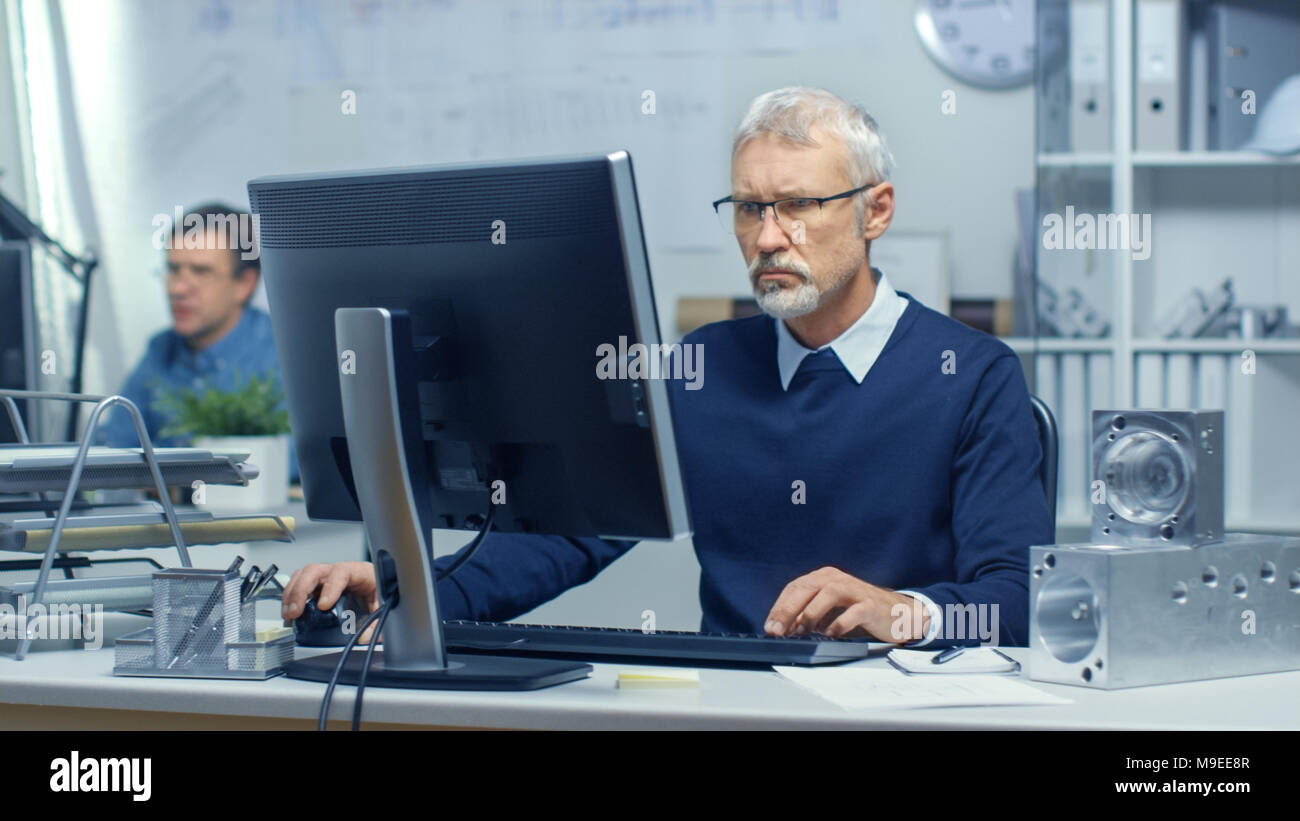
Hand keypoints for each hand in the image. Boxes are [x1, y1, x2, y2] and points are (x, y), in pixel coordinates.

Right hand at [281, 561, 381, 642]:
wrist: (385, 588)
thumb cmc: (383, 593)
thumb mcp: (385, 607)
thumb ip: (378, 623)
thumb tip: (364, 637)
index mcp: (361, 572)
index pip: (342, 572)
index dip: (331, 587)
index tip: (323, 605)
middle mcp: (341, 572)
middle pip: (315, 570)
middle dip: (301, 590)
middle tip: (295, 612)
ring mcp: (328, 577)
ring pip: (304, 575)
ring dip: (292, 594)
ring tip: (289, 614)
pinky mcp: (320, 586)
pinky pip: (300, 585)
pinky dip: (291, 598)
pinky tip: (289, 613)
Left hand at [764, 566, 929, 642]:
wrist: (898, 613)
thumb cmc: (858, 610)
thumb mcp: (829, 609)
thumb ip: (809, 614)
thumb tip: (785, 629)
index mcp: (824, 577)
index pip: (795, 588)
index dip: (780, 607)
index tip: (770, 626)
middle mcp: (837, 579)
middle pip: (806, 588)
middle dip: (788, 610)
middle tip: (778, 630)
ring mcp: (855, 590)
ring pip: (828, 594)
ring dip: (811, 614)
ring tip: (802, 631)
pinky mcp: (870, 604)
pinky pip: (852, 612)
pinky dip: (838, 624)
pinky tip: (829, 634)